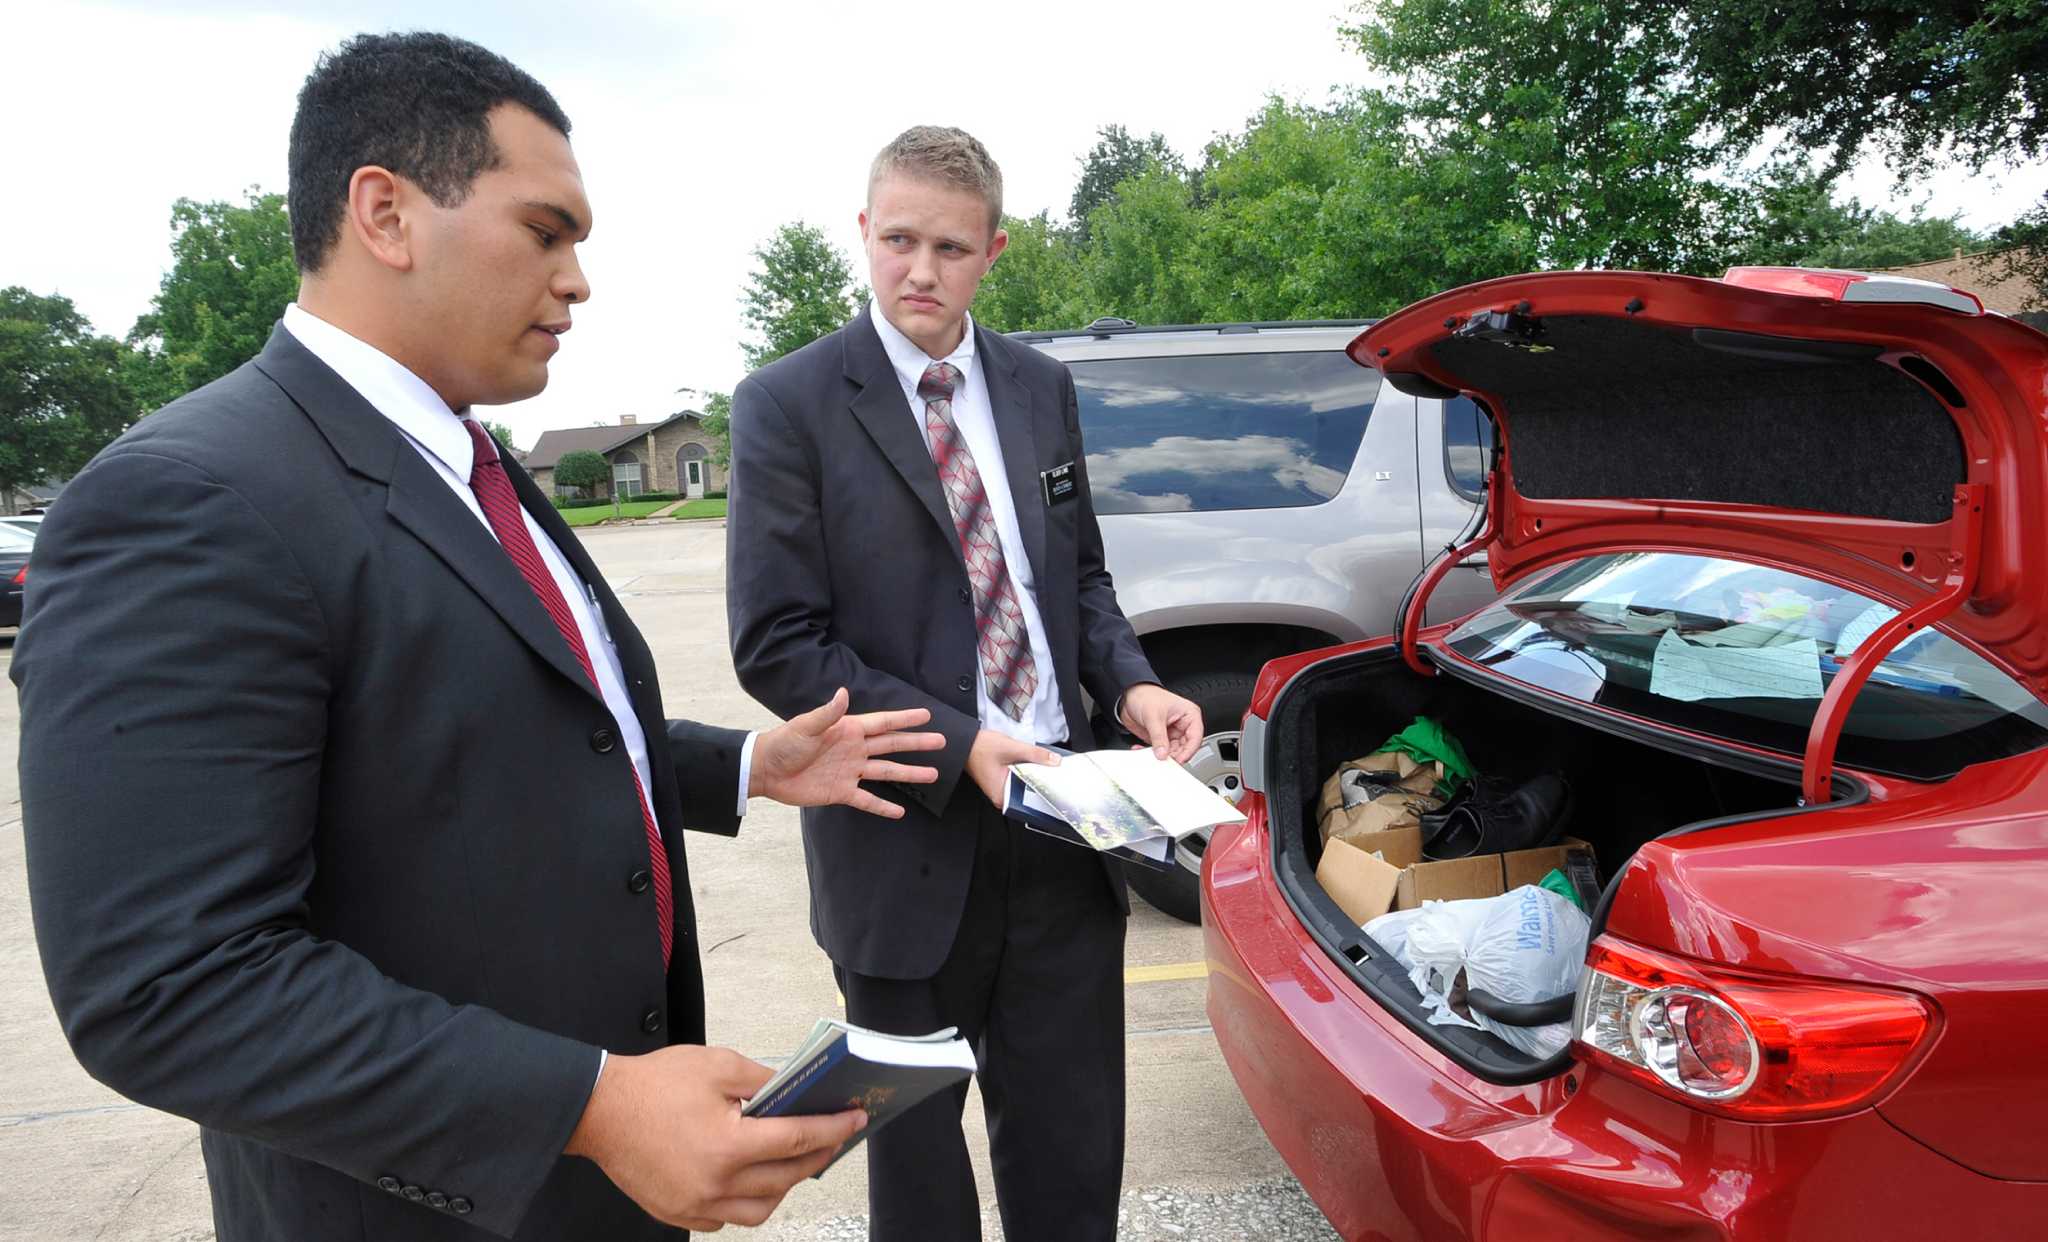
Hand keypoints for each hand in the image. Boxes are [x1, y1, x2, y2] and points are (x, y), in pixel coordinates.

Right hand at [565, 1045, 865, 1230]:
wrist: (598, 1111)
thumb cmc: (655, 1083)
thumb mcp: (718, 1066)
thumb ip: (764, 1082)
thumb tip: (797, 1094)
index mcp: (729, 1146)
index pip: (797, 1140)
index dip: (832, 1129)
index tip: (856, 1119)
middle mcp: (716, 1184)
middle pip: (785, 1178)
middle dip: (817, 1156)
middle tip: (834, 1137)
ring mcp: (696, 1206)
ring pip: (761, 1209)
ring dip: (784, 1186)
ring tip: (793, 1159)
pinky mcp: (679, 1214)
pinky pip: (727, 1218)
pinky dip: (746, 1200)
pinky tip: (751, 1176)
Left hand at [750, 688, 945, 817]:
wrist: (766, 770)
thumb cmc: (784, 743)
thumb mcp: (806, 726)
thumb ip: (827, 713)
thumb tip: (844, 692)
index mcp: (848, 730)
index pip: (883, 723)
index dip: (905, 718)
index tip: (927, 714)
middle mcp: (854, 749)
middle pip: (892, 745)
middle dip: (917, 743)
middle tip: (941, 742)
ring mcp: (850, 771)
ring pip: (886, 772)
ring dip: (909, 773)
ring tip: (933, 774)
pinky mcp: (841, 792)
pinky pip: (867, 800)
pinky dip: (882, 806)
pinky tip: (900, 812)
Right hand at [965, 729, 1060, 809]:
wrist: (965, 741)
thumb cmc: (979, 748)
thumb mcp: (1011, 748)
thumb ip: (1035, 754)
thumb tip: (1054, 761)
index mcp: (1003, 795)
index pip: (1031, 801)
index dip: (1046, 792)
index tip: (1057, 784)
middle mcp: (1002, 797)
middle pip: (1030, 793)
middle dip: (1042, 782)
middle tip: (1054, 771)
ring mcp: (1002, 789)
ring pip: (1026, 785)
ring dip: (1035, 775)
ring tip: (1045, 766)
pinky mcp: (1003, 781)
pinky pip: (1021, 779)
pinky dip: (1028, 772)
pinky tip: (1033, 764)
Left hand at [1118, 683, 1203, 763]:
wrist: (1128, 696)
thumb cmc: (1145, 696)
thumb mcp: (1153, 716)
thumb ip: (1158, 737)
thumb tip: (1162, 754)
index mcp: (1189, 715)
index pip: (1195, 738)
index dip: (1188, 751)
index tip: (1179, 760)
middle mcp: (1183, 726)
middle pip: (1185, 748)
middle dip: (1174, 756)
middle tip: (1164, 761)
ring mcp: (1172, 733)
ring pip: (1172, 752)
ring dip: (1161, 756)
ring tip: (1152, 757)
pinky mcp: (1161, 739)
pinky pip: (1160, 752)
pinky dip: (1152, 755)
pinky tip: (1144, 752)